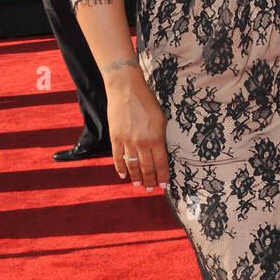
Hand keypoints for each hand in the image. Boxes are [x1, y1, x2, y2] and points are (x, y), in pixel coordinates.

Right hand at [105, 67, 169, 190]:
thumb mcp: (161, 119)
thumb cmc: (147, 102)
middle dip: (150, 181)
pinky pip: (118, 158)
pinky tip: (123, 175)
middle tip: (150, 189)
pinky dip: (120, 168)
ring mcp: (127, 141)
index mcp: (157, 138)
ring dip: (136, 178)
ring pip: (133, 166)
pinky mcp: (115, 138)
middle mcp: (142, 142)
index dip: (163, 176)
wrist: (126, 90)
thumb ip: (161, 137)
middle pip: (147, 168)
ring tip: (138, 185)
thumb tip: (161, 153)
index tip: (163, 186)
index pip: (161, 163)